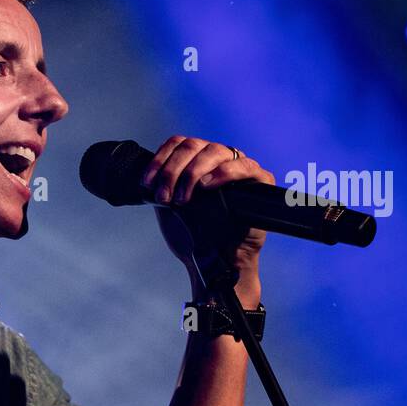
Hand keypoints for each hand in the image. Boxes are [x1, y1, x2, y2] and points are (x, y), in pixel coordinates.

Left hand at [142, 135, 271, 305]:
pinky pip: (245, 166)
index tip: (147, 182)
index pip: (178, 143)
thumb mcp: (170, 208)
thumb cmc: (195, 236)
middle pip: (193, 145)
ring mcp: (240, 167)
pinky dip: (224, 172)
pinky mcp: (259, 181)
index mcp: (198, 161)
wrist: (216, 262)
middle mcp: (219, 159)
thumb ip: (162, 187)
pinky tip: (208, 186)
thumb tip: (146, 175)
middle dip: (172, 171)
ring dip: (193, 173)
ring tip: (183, 197)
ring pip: (215, 151)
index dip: (160, 159)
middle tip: (164, 197)